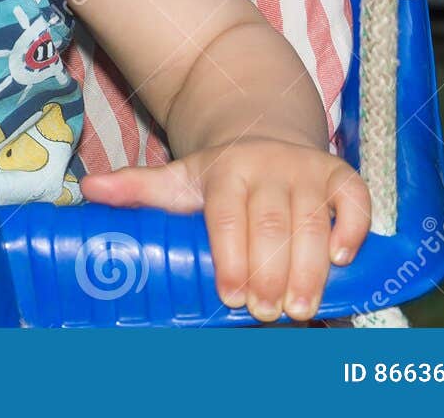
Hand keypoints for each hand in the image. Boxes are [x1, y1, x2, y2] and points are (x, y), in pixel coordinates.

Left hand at [80, 135, 370, 322]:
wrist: (264, 130)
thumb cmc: (219, 175)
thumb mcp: (178, 178)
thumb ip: (138, 189)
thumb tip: (88, 190)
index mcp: (224, 169)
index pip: (227, 215)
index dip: (232, 256)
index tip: (232, 296)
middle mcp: (268, 165)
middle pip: (273, 224)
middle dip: (270, 272)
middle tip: (266, 312)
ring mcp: (307, 169)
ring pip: (313, 220)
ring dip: (309, 268)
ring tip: (300, 308)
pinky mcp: (340, 176)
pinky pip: (355, 200)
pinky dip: (352, 229)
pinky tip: (342, 260)